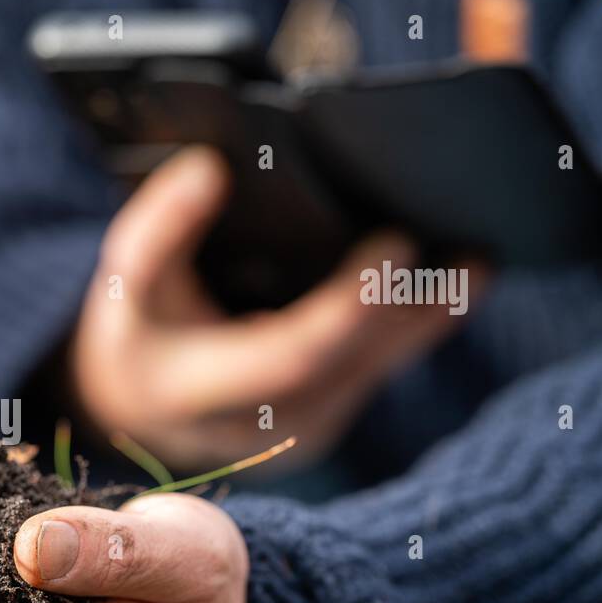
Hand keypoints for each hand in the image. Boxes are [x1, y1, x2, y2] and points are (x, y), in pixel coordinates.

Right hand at [72, 146, 477, 469]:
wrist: (133, 408)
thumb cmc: (134, 335)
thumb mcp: (126, 280)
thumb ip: (158, 225)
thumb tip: (209, 168)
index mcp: (198, 391)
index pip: (290, 357)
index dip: (348, 306)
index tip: (394, 244)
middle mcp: (253, 425)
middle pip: (351, 366)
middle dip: (412, 308)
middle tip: (467, 252)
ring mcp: (291, 435)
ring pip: (372, 374)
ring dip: (426, 320)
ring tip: (475, 265)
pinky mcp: (320, 425)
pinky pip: (371, 376)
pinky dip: (407, 330)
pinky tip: (442, 287)